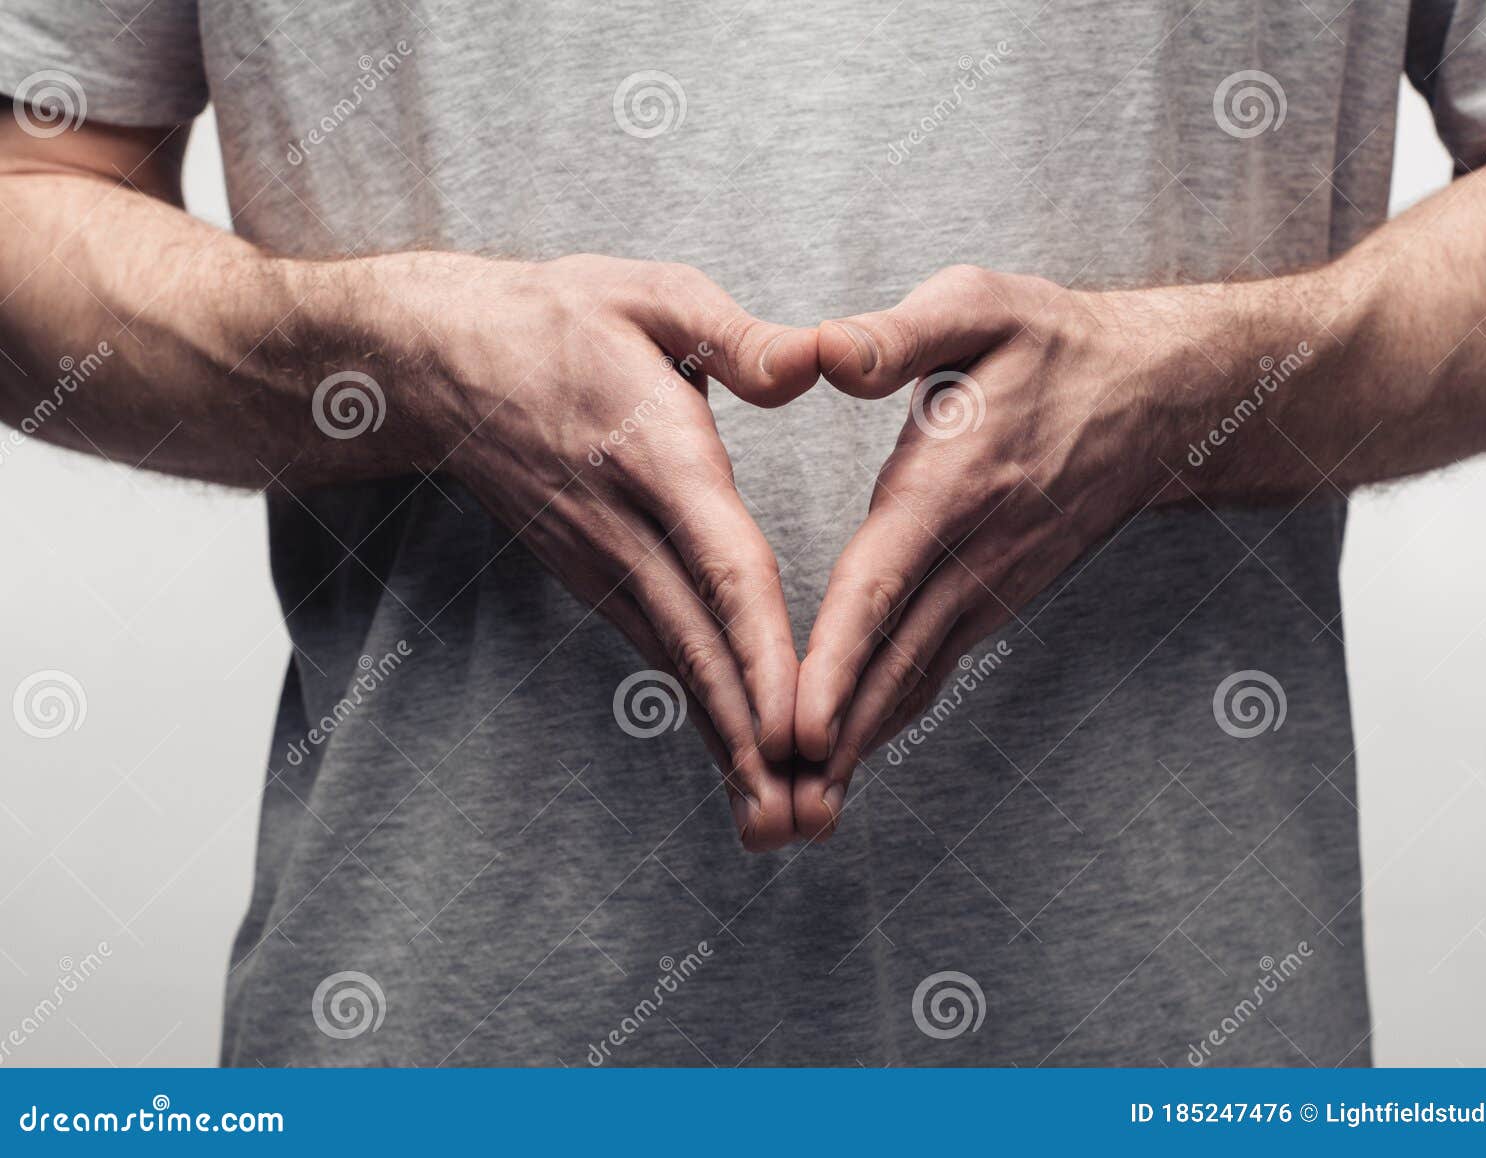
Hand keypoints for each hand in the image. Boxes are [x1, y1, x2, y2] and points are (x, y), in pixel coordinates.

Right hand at [382, 252, 818, 850]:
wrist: (435, 365)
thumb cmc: (554, 321)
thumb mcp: (649, 295)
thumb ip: (738, 336)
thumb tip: (817, 361)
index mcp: (652, 452)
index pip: (719, 562)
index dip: (758, 648)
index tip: (793, 725)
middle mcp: (624, 526)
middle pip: (699, 644)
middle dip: (751, 736)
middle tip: (803, 816)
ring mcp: (602, 561)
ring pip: (677, 665)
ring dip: (729, 745)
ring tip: (783, 819)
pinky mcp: (595, 577)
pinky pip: (660, 652)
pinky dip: (702, 713)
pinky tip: (740, 762)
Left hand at [792, 265, 1203, 838]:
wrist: (1158, 398)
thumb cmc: (1055, 345)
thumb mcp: (979, 308)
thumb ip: (896, 333)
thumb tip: (818, 352)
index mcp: (952, 486)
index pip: (883, 584)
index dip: (838, 658)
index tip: (799, 726)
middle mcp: (973, 555)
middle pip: (895, 661)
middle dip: (835, 739)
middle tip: (777, 813)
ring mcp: (990, 586)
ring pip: (916, 678)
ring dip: (859, 744)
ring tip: (800, 808)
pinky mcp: (995, 598)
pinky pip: (935, 667)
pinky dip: (891, 715)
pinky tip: (852, 752)